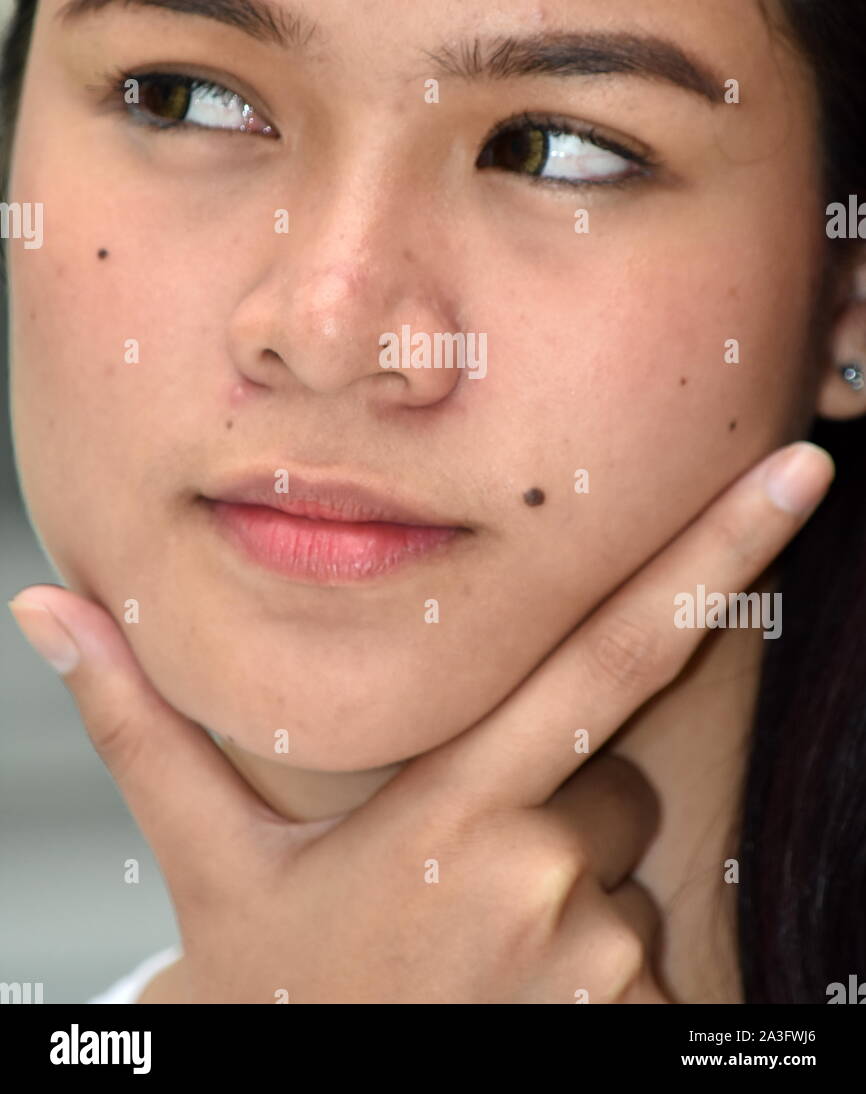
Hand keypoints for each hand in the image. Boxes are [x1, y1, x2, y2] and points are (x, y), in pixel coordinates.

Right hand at [9, 440, 833, 1002]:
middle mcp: (536, 867)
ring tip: (459, 946)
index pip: (608, 650)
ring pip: (617, 863)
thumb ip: (136, 720)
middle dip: (550, 796)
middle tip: (446, 874)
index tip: (801, 475)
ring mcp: (589, 954)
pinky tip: (499, 997)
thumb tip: (41, 602)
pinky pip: (641, 955)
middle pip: (604, 774)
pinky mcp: (627, 1020)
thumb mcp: (205, 854)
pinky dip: (588, 965)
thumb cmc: (268, 983)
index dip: (711, 556)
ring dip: (557, 885)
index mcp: (451, 798)